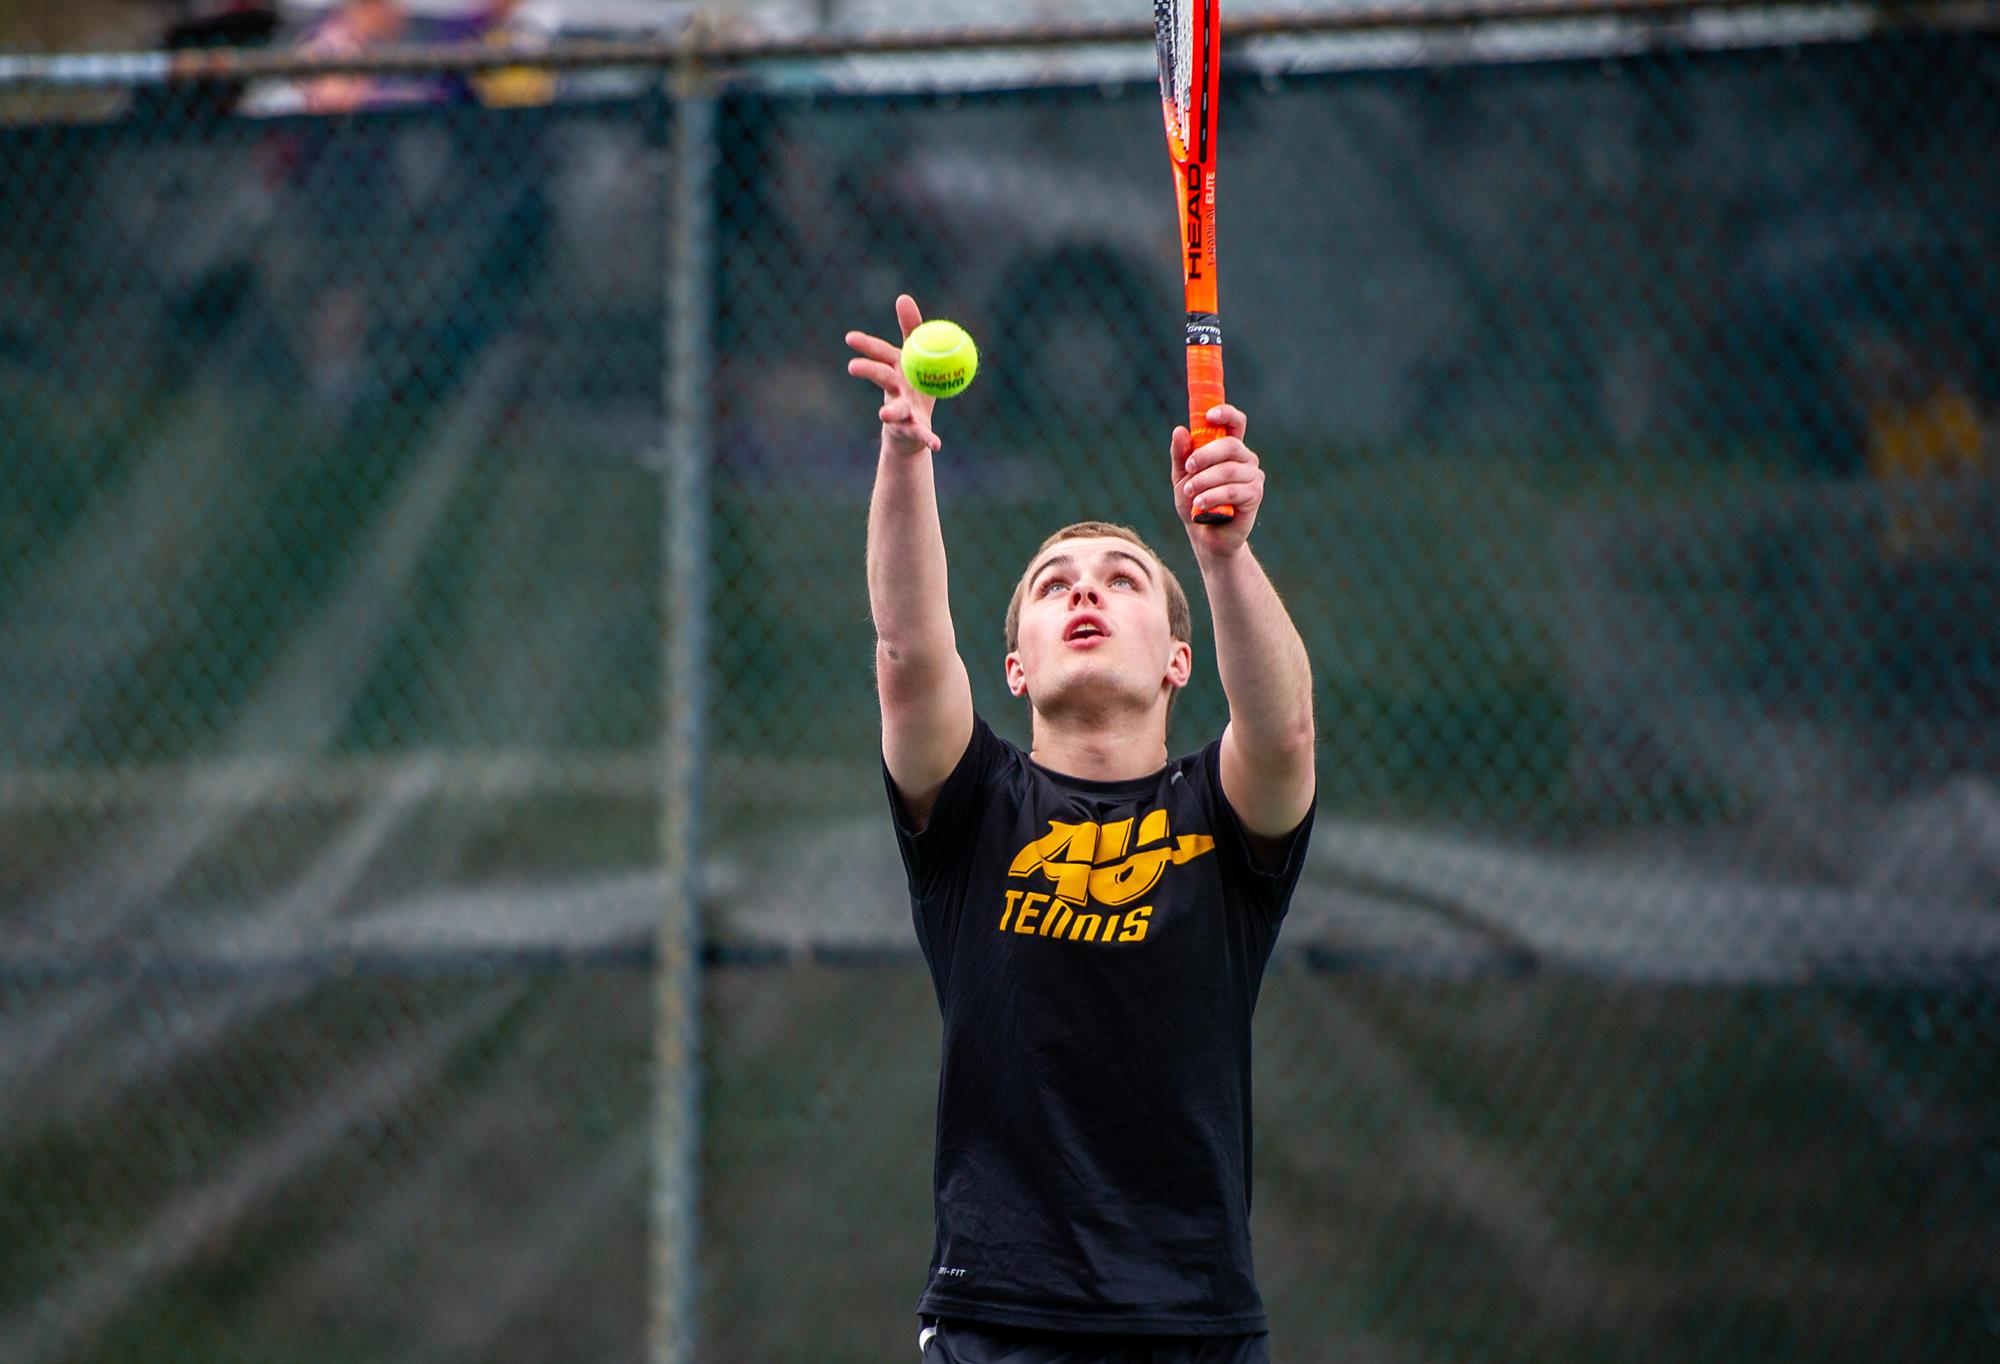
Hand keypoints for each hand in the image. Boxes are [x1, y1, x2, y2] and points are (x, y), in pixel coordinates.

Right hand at [845, 294, 940, 457]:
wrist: (913, 428)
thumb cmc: (913, 386)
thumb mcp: (915, 355)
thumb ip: (912, 329)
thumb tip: (902, 297)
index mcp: (896, 369)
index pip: (880, 354)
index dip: (866, 345)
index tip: (849, 338)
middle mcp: (895, 390)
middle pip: (882, 378)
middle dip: (868, 371)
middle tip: (852, 366)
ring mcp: (902, 412)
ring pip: (896, 410)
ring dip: (891, 412)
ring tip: (883, 415)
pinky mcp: (913, 431)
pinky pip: (921, 435)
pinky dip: (928, 438)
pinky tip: (936, 444)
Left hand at [1172, 404, 1261, 555]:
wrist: (1205, 536)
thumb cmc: (1195, 502)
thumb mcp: (1181, 477)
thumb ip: (1181, 454)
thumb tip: (1179, 430)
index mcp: (1229, 448)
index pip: (1235, 422)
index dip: (1226, 414)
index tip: (1209, 416)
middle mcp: (1245, 458)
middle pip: (1231, 445)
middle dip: (1206, 454)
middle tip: (1189, 467)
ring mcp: (1253, 476)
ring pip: (1229, 470)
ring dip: (1204, 480)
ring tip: (1190, 493)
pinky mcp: (1255, 495)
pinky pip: (1233, 490)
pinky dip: (1212, 496)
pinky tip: (1199, 504)